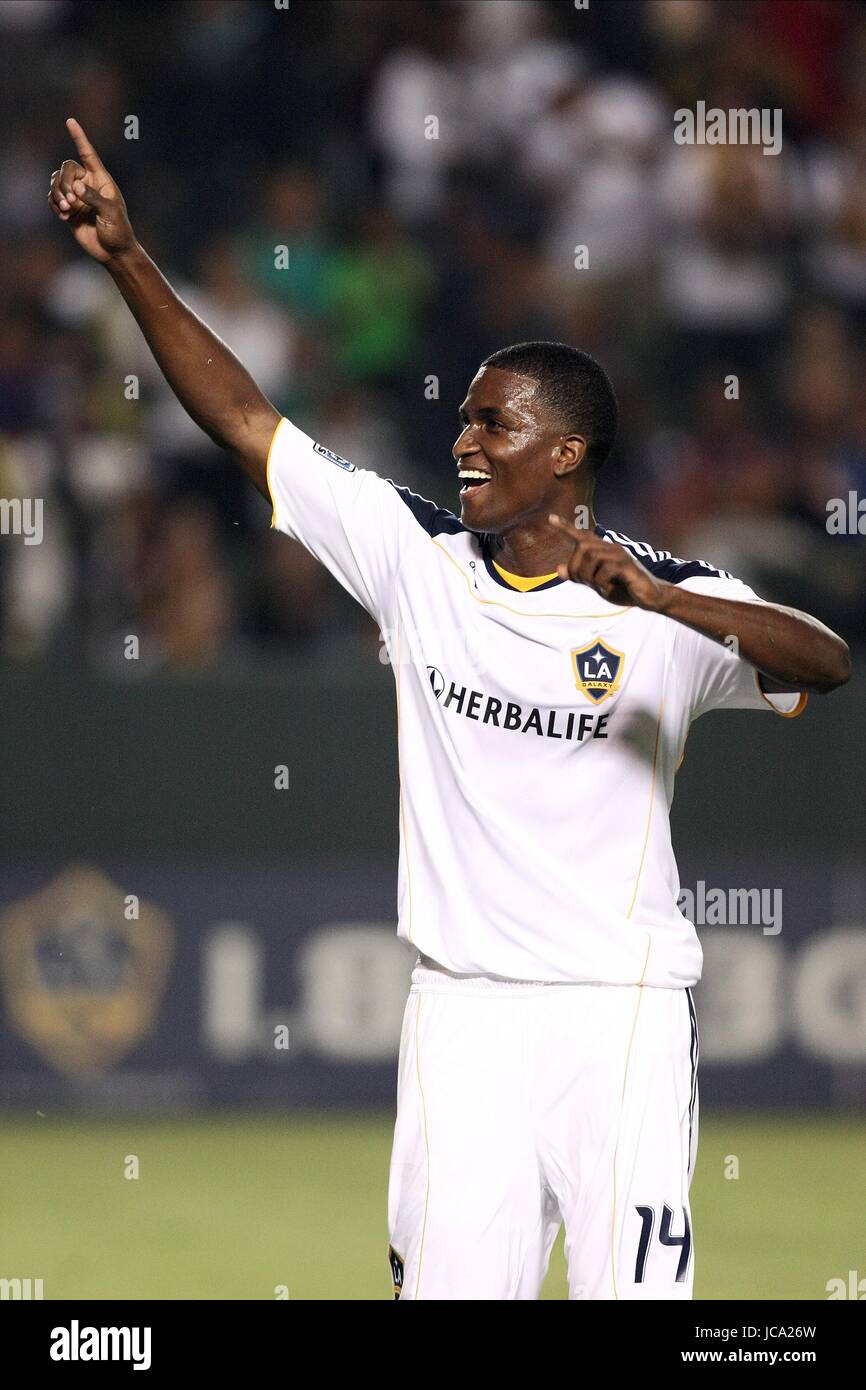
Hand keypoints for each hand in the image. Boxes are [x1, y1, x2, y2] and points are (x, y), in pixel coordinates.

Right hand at [47, 118, 135, 263]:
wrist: (114, 252)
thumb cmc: (119, 230)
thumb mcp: (110, 212)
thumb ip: (92, 197)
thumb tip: (74, 187)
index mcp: (101, 179)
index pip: (88, 154)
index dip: (79, 138)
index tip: (71, 121)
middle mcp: (87, 184)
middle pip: (66, 169)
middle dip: (64, 182)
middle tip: (72, 202)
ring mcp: (77, 196)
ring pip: (56, 182)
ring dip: (57, 194)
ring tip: (67, 210)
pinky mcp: (69, 210)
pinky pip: (53, 198)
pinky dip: (54, 204)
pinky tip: (63, 216)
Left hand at [548, 514, 672, 610]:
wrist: (650, 598)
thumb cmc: (624, 588)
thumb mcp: (597, 583)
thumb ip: (580, 576)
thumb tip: (558, 569)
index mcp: (604, 550)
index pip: (582, 536)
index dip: (566, 528)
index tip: (551, 518)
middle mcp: (612, 548)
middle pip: (582, 547)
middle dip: (577, 567)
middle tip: (585, 583)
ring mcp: (621, 556)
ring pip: (591, 557)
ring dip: (588, 576)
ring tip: (599, 587)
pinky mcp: (628, 567)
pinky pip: (605, 570)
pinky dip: (601, 583)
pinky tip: (609, 588)